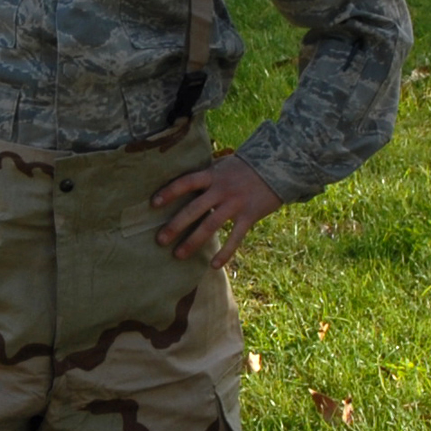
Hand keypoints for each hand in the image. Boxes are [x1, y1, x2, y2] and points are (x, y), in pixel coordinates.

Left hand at [152, 153, 282, 269]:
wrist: (277, 166)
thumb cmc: (243, 168)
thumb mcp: (222, 165)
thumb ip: (204, 176)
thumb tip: (180, 185)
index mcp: (212, 175)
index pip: (186, 182)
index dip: (169, 192)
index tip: (153, 204)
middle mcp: (221, 190)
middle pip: (194, 209)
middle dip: (176, 226)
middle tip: (160, 240)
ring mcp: (235, 204)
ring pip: (210, 226)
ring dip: (193, 242)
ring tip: (178, 255)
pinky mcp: (249, 216)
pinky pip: (235, 238)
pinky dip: (225, 253)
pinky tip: (214, 266)